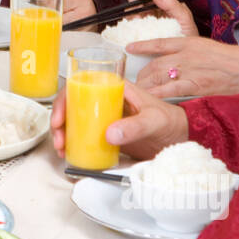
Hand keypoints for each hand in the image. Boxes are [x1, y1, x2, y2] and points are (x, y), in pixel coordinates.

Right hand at [51, 80, 187, 161]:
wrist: (179, 136)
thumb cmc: (170, 120)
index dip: (64, 100)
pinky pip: (83, 135)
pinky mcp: (105, 132)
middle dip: (59, 121)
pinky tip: (70, 152)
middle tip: (59, 139)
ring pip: (74, 120)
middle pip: (72, 104)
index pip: (81, 86)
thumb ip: (135, 126)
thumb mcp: (154, 120)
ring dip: (63, 133)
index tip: (60, 119)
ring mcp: (103, 116)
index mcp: (113, 87)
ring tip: (62, 149)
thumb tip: (110, 133)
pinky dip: (73, 143)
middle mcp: (104, 99)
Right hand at [122, 0, 197, 36]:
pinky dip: (127, 17)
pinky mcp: (137, 23)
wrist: (179, 57)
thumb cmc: (187, 38)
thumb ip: (174, 6)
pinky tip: (133, 24)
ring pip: (133, 1)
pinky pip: (128, 16)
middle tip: (134, 3)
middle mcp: (156, 4)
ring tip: (136, 17)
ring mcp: (145, 13)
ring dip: (131, 6)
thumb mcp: (185, 21)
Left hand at [127, 36, 238, 98]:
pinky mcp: (197, 85)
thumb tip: (177, 65)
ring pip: (158, 75)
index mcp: (191, 42)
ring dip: (146, 85)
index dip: (142, 45)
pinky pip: (170, 90)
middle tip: (135, 85)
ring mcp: (191, 69)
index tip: (129, 48)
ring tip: (138, 94)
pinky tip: (147, 99)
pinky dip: (157, 94)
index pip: (160, 42)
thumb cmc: (235, 63)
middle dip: (142, 75)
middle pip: (155, 63)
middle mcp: (187, 54)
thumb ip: (192, 56)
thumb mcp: (210, 51)